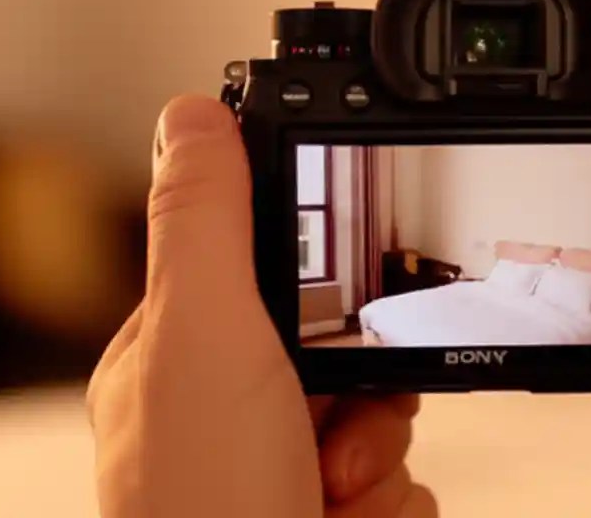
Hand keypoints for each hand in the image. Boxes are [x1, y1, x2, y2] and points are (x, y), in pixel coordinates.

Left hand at [86, 96, 435, 516]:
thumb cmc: (200, 514)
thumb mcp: (202, 340)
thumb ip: (205, 224)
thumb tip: (193, 114)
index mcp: (181, 360)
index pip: (270, 274)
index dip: (318, 279)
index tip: (346, 284)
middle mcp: (233, 417)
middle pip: (350, 345)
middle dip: (361, 389)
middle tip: (326, 424)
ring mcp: (288, 474)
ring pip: (391, 416)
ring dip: (379, 455)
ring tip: (330, 495)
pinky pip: (409, 480)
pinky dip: (393, 505)